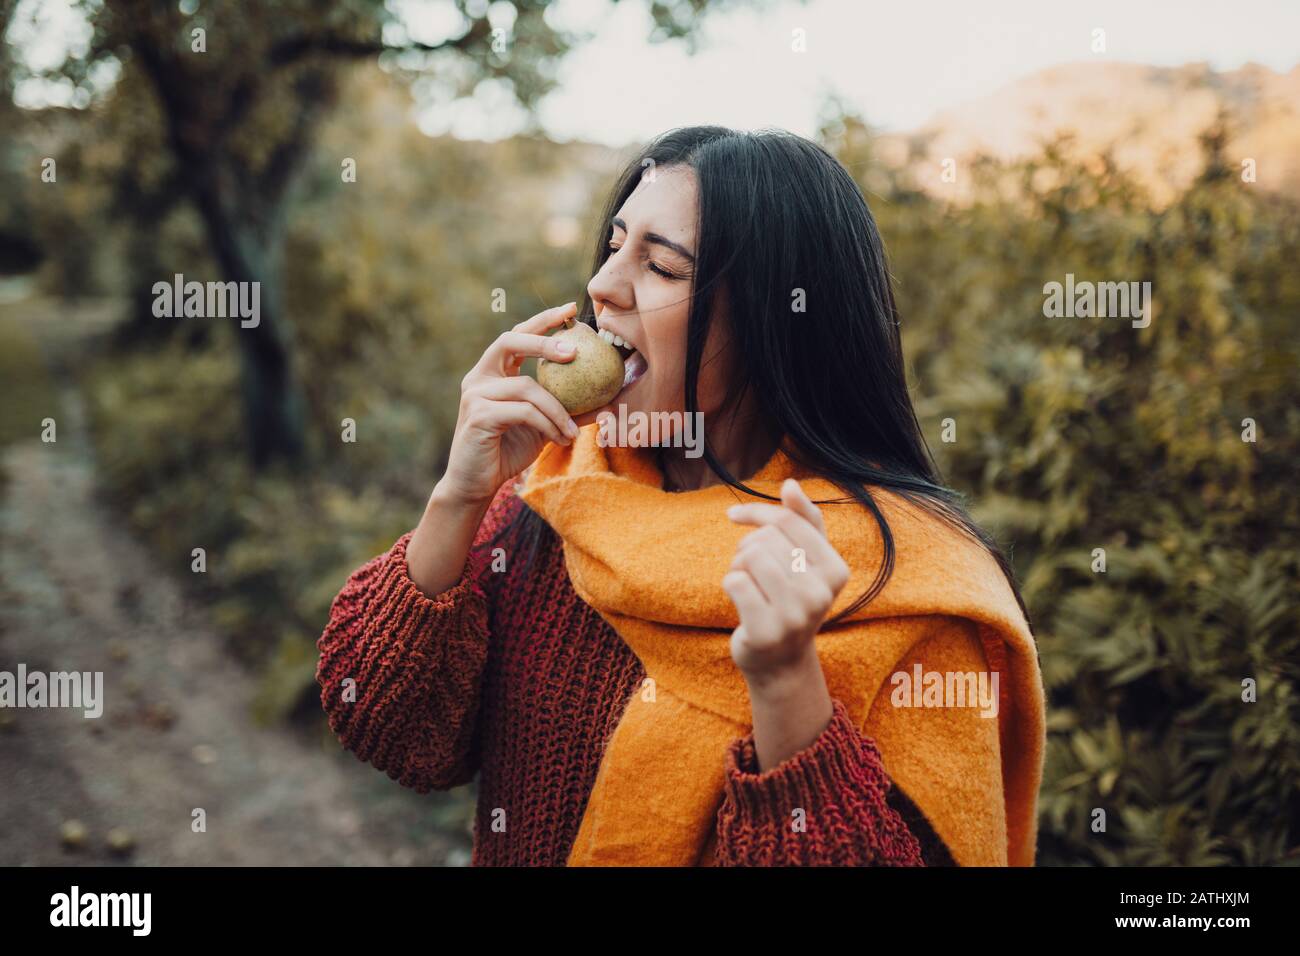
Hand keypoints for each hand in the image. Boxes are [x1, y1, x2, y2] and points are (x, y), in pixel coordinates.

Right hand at [437, 302, 582, 506]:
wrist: (476, 484)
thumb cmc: (508, 452)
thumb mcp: (545, 427)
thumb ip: (570, 411)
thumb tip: (609, 404)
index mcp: (493, 372)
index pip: (517, 334)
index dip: (543, 320)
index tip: (571, 310)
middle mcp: (479, 377)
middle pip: (510, 341)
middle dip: (543, 340)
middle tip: (574, 351)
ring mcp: (475, 394)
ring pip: (526, 387)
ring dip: (558, 409)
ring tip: (573, 431)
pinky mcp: (477, 416)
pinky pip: (523, 411)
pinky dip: (548, 423)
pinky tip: (561, 439)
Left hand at [722, 478, 850, 682]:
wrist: (779, 659)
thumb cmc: (790, 598)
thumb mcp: (805, 560)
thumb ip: (803, 520)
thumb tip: (791, 484)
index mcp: (836, 570)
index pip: (788, 519)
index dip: (756, 512)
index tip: (737, 516)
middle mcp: (821, 594)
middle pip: (766, 539)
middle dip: (748, 548)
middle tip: (753, 571)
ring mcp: (795, 616)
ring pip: (750, 557)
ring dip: (738, 565)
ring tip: (748, 583)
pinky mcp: (766, 631)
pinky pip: (735, 581)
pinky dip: (730, 583)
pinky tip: (741, 599)